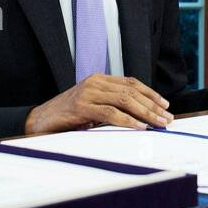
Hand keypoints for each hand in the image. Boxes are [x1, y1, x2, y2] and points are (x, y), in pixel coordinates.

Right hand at [24, 74, 173, 134]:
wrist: (40, 120)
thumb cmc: (67, 116)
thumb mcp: (92, 106)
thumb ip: (111, 106)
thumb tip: (140, 116)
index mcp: (99, 79)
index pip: (131, 83)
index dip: (150, 93)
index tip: (165, 105)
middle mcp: (95, 82)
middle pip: (131, 91)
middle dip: (152, 106)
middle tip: (167, 118)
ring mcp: (88, 93)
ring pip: (124, 100)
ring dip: (145, 113)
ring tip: (158, 123)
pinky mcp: (82, 106)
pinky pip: (110, 113)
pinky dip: (128, 120)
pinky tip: (140, 127)